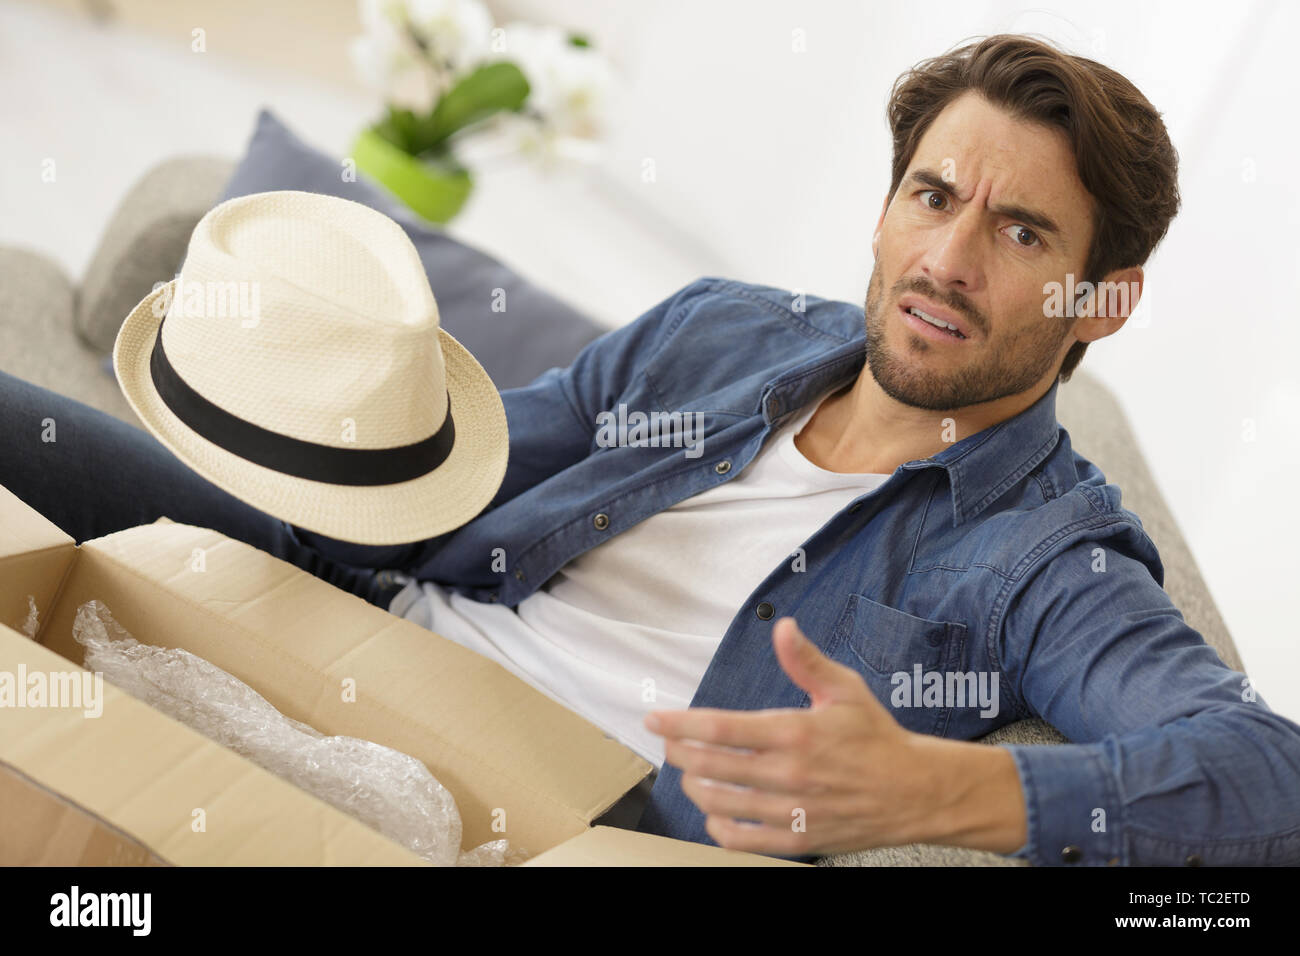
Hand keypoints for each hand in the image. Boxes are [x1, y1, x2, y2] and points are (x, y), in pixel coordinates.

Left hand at [643, 616, 939, 855]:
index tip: (656, 719)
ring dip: (693, 787)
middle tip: (669, 743)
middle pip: (710, 766)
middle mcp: (789, 773)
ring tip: (689, 773)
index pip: (721, 728)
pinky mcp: (798, 839)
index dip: (680, 723)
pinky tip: (715, 812)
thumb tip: (782, 628)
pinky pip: (742, 840)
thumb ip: (805, 661)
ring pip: (720, 803)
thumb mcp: (844, 689)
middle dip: (679, 752)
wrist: (915, 791)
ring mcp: (792, 811)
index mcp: (795, 732)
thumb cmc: (877, 738)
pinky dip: (718, 826)